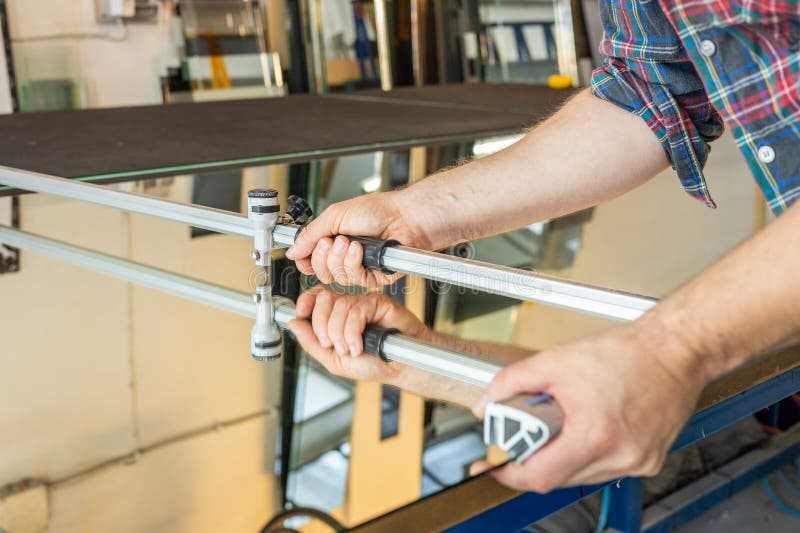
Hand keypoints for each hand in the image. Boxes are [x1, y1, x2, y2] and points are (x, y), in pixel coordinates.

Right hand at [285, 191, 433, 286]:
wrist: (404, 217)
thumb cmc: (377, 211)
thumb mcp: (335, 216)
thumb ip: (310, 234)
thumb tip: (291, 250)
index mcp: (334, 242)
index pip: (310, 262)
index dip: (306, 260)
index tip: (305, 252)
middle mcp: (345, 257)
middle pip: (320, 273)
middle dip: (323, 257)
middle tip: (332, 242)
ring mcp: (359, 268)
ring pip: (336, 278)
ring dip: (341, 259)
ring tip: (350, 242)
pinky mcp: (373, 278)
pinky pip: (355, 280)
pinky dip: (354, 264)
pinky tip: (360, 251)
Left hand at [287, 286, 431, 383]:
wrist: (400, 367)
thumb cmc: (374, 364)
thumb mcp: (334, 360)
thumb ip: (312, 343)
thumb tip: (293, 324)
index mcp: (335, 316)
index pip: (314, 297)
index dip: (305, 303)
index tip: (301, 315)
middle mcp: (348, 306)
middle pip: (323, 299)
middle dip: (322, 325)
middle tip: (331, 345)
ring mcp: (363, 302)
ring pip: (340, 306)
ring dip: (340, 334)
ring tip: (351, 350)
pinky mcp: (379, 302)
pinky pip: (357, 310)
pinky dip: (353, 332)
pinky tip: (360, 345)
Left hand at [473, 318, 707, 492]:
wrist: (676, 350)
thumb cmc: (627, 353)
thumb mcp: (555, 361)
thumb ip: (511, 383)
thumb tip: (488, 404)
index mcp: (594, 435)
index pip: (539, 476)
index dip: (510, 472)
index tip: (495, 463)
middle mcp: (619, 456)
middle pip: (558, 479)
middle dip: (535, 459)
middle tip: (524, 436)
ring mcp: (637, 463)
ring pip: (580, 477)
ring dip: (561, 457)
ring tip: (562, 424)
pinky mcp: (648, 461)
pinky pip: (604, 469)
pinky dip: (587, 454)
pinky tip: (588, 428)